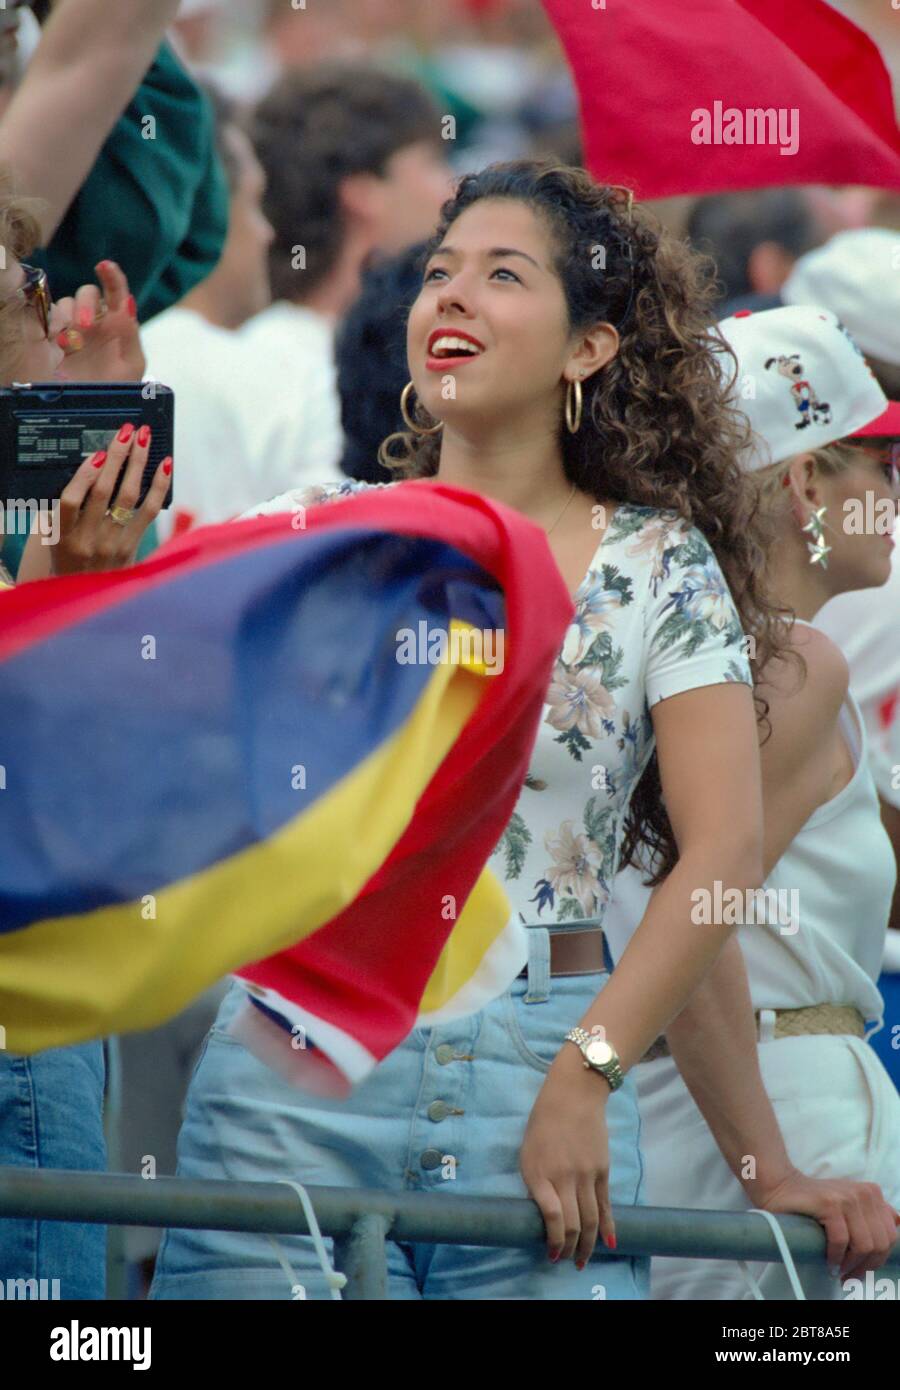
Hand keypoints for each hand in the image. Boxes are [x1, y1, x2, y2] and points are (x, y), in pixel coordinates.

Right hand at [47, 422, 169, 575]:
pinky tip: (164, 466)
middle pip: (104, 492)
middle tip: (126, 432)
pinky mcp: (133, 547)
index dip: (84, 475)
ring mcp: (113, 545)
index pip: (70, 501)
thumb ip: (67, 510)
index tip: (97, 454)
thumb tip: (90, 468)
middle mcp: (88, 541)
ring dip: (138, 464)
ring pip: (129, 497)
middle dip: (117, 457)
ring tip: (144, 439)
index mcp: (62, 536)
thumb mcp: (55, 538)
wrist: (86, 597)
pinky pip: (150, 512)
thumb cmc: (70, 559)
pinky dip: (158, 486)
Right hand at [55, 260, 144, 382]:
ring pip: (66, 304)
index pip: (116, 291)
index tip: (104, 266)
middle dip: (85, 304)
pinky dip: (53, 325)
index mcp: (117, 324)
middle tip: (84, 326)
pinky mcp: (55, 338)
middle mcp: (95, 321)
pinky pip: (50, 319)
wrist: (94, 410)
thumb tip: (127, 303)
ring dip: (68, 317)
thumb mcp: (131, 366)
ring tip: (70, 344)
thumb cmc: (118, 389)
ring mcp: (73, 328)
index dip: (111, 275)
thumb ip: (130, 335)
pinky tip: (59, 343)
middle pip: (87, 294)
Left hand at [520, 1045, 614, 1266]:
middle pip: (573, 1223)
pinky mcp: (602, 1170)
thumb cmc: (543, 1122)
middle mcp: (564, 1176)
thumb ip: (535, 1181)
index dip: (553, 1240)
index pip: (551, 1217)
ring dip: (589, 1245)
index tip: (551, 1254)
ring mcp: (586, 1174)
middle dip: (570, 1248)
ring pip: (591, 1219)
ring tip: (583, 1260)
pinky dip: (609, 1226)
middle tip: (567, 1261)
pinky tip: (610, 1243)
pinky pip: (606, 1204)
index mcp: (539, 1171)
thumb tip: (545, 1212)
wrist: (574, 1094)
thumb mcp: (528, 1151)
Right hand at [749, 1166, 899, 1280]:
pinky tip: (829, 1262)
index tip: (863, 1270)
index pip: (890, 1236)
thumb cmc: (814, 1200)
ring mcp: (847, 1197)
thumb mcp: (849, 1201)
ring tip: (839, 1271)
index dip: (878, 1259)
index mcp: (873, 1193)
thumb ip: (872, 1211)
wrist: (780, 1185)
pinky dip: (836, 1257)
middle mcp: (864, 1193)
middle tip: (849, 1277)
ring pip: (864, 1245)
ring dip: (851, 1265)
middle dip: (865, 1267)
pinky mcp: (829, 1204)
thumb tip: (897, 1225)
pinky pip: (842, 1240)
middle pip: (879, 1243)